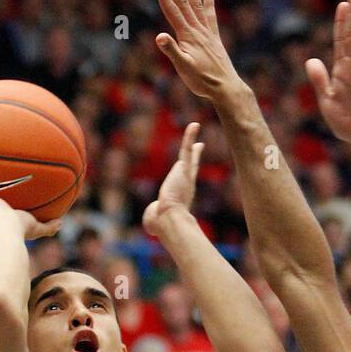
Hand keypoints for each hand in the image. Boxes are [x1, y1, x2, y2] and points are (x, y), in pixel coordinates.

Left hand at [143, 122, 203, 238]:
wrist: (169, 219)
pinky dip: (190, 136)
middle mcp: (186, 185)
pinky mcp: (184, 168)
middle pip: (192, 166)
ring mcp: (186, 176)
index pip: (184, 183)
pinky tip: (194, 125)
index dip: (187, 176)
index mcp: (180, 196)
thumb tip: (150, 226)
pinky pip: (187, 149)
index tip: (190, 167)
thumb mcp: (155, 221)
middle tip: (200, 145)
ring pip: (189, 155)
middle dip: (195, 156)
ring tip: (195, 125)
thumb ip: (153, 219)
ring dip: (191, 140)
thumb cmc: (162, 224)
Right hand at [153, 0, 240, 101]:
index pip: (172, 11)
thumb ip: (172, 50)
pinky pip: (211, 17)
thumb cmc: (202, 81)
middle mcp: (197, 30)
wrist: (225, 88)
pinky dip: (209, 4)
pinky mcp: (214, 39)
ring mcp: (207, 33)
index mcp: (187, 35)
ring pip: (198, 5)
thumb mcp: (183, 67)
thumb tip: (159, 36)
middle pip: (184, 3)